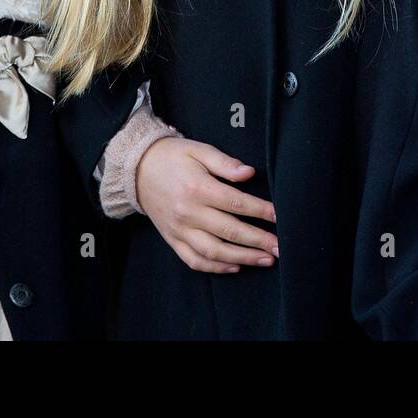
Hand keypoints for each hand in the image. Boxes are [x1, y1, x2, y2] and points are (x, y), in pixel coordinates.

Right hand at [135, 137, 278, 273]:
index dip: (260, 211)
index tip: (279, 216)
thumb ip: (225, 163)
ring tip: (266, 259)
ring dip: (243, 258)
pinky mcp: (172, 240)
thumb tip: (249, 173)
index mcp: (197, 188)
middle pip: (230, 231)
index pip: (236, 203)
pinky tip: (235, 267)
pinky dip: (216, 268)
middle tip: (281, 247)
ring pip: (215, 251)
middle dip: (259, 240)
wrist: (136, 169)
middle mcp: (188, 213)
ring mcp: (179, 230)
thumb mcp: (198, 150)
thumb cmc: (173, 156)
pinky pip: (195, 260)